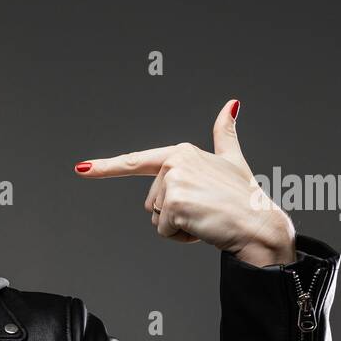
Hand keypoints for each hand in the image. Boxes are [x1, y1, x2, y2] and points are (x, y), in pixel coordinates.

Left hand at [73, 99, 295, 266]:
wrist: (260, 222)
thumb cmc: (245, 196)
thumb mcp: (233, 159)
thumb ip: (224, 134)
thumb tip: (231, 104)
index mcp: (181, 152)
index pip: (136, 162)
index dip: (105, 168)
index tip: (81, 169)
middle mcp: (174, 162)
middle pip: (151, 202)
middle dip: (174, 214)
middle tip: (205, 210)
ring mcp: (173, 182)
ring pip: (156, 218)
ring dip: (178, 226)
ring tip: (206, 217)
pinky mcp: (175, 204)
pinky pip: (164, 231)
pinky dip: (182, 236)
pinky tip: (204, 226)